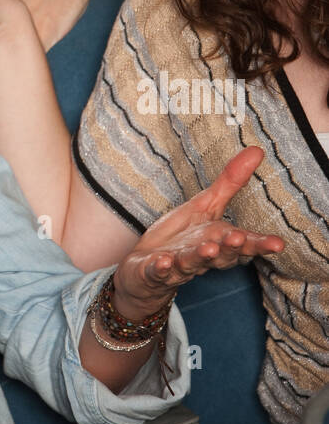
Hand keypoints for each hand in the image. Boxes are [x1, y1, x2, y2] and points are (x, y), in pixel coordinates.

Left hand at [113, 147, 283, 319]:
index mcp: (217, 240)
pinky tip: (162, 262)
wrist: (146, 270)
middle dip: (230, 248)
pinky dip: (160, 268)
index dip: (259, 244)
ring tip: (207, 249)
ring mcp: (178, 266)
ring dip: (199, 257)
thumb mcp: (205, 206)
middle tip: (240, 238)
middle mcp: (202, 256)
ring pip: (191, 263)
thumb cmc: (181, 237)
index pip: (242, 243)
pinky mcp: (153, 272)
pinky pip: (157, 272)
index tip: (277, 244)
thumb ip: (229, 183)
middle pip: (220, 255)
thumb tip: (257, 151)